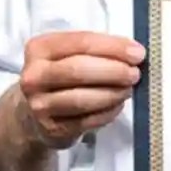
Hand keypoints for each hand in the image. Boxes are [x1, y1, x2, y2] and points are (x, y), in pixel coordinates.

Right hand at [17, 31, 144, 149]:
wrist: (35, 110)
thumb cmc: (59, 75)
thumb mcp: (67, 53)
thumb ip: (95, 49)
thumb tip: (132, 52)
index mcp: (39, 48)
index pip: (81, 42)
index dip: (113, 47)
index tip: (136, 52)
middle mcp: (34, 76)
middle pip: (78, 70)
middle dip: (113, 71)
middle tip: (134, 73)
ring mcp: (40, 104)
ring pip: (82, 99)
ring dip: (112, 93)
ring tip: (128, 89)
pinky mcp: (52, 128)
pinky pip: (86, 121)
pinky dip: (107, 112)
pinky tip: (117, 105)